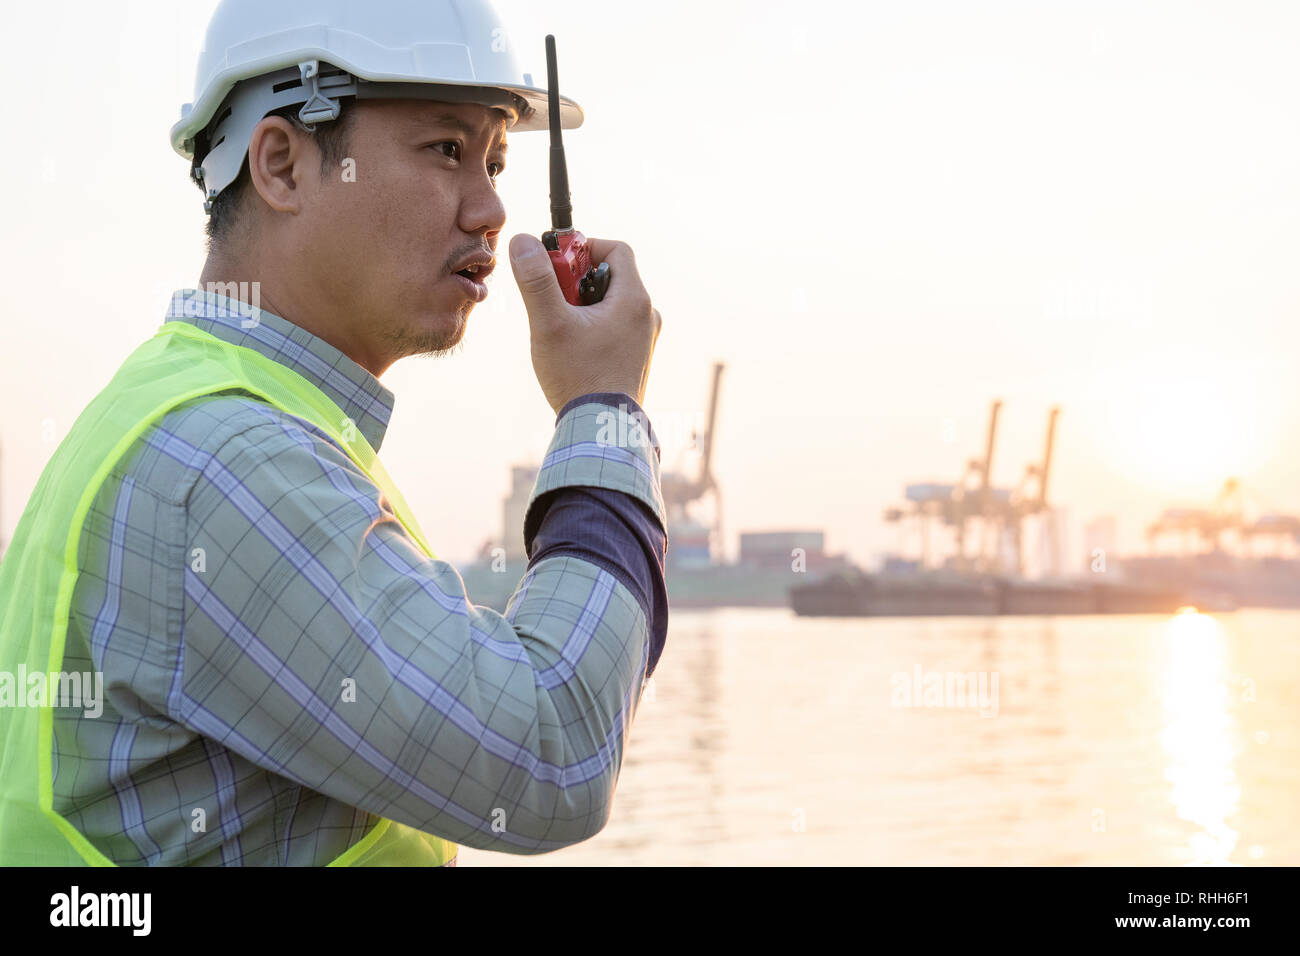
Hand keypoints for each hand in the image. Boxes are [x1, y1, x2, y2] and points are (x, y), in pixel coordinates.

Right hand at [509, 233, 661, 413]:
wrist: (601, 429)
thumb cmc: (579, 377)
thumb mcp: (551, 323)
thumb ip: (536, 281)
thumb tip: (523, 241)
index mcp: (634, 299)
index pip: (615, 249)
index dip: (583, 247)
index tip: (556, 263)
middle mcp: (646, 315)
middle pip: (610, 276)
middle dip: (575, 280)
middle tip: (551, 298)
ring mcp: (644, 339)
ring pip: (609, 303)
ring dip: (581, 305)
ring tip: (558, 327)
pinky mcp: (635, 358)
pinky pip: (612, 327)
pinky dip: (590, 326)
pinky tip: (570, 349)